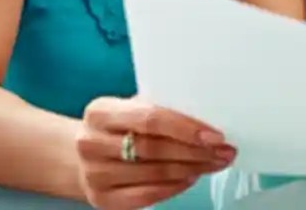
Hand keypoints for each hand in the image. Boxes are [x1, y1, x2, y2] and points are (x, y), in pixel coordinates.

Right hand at [75, 96, 235, 209]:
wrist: (80, 156)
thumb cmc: (118, 127)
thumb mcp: (130, 107)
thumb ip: (160, 108)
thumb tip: (208, 116)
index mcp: (100, 112)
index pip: (150, 118)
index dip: (186, 128)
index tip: (215, 135)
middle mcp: (91, 143)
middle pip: (155, 149)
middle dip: (196, 151)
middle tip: (224, 151)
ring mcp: (94, 174)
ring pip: (155, 173)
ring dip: (192, 169)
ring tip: (215, 163)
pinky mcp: (102, 199)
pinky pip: (147, 195)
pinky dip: (174, 187)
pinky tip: (192, 177)